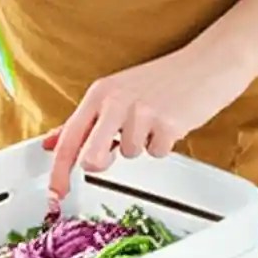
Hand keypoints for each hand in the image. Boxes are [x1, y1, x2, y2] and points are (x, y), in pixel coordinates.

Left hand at [42, 43, 253, 198]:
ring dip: (142, 145)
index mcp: (99, 93)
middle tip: (113, 152)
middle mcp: (116, 101)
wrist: (207, 65)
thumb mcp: (115, 93)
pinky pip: (156, 153)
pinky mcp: (168, 124)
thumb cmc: (161, 81)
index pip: (69, 139)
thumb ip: (84, 122)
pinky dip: (163, 144)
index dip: (59, 172)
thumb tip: (51, 142)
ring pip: (129, 155)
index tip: (56, 193)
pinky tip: (168, 123)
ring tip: (153, 122)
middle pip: (91, 158)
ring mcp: (142, 112)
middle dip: (101, 164)